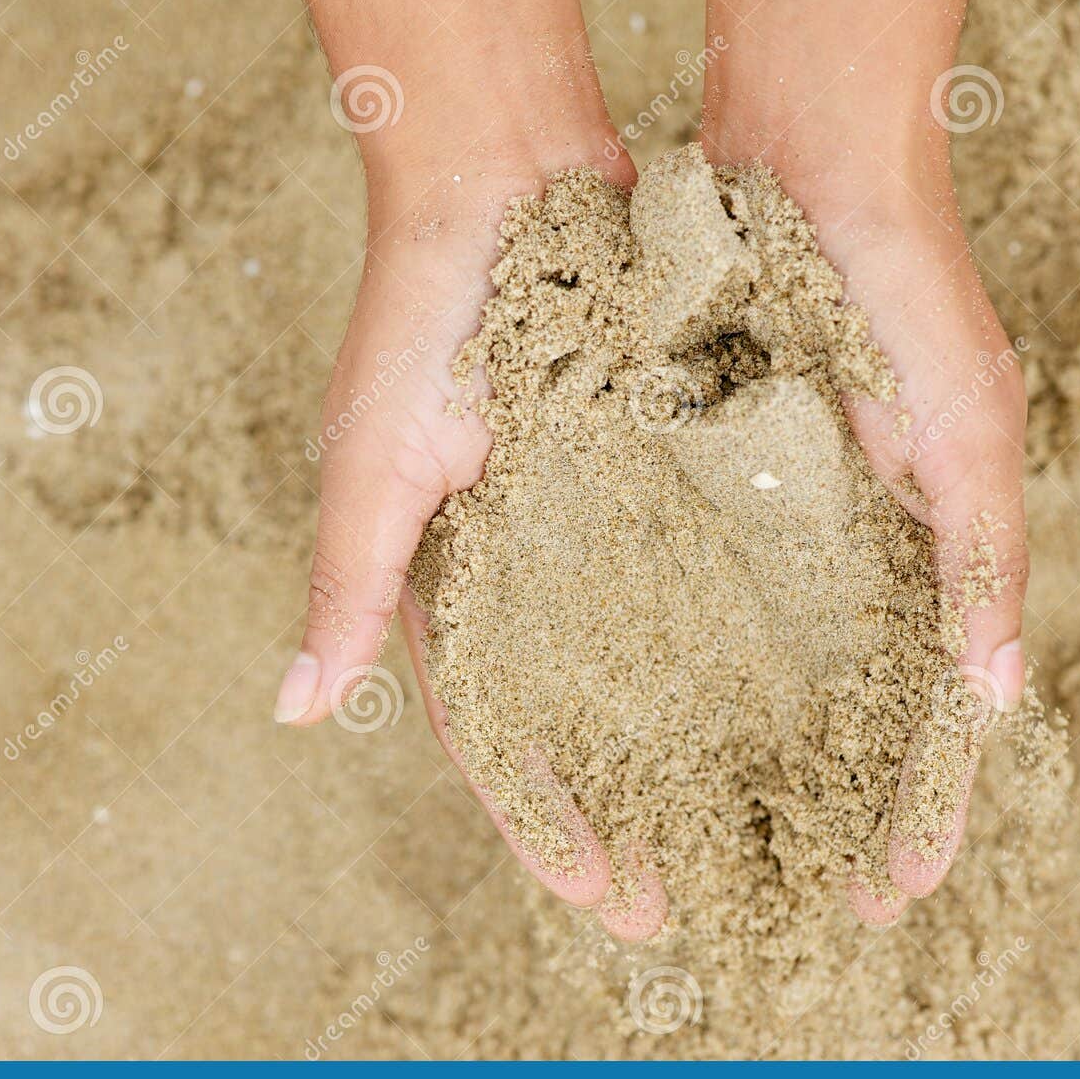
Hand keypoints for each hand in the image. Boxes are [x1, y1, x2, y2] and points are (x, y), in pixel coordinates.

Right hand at [284, 0, 662, 939]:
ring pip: (649, 657)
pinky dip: (731, 634)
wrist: (508, 181)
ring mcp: (594, 521)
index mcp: (450, 581)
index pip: (497, 733)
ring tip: (750, 819)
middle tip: (688, 896)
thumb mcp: (376, 462)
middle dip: (629, 809)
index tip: (601, 894)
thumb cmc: (421, 321)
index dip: (543, 819)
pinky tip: (784, 690)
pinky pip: (699, 568)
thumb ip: (347, 586)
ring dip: (690, 740)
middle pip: (583, 718)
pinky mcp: (655, 471)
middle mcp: (528, 566)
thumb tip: (294, 713)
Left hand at [703, 0, 1028, 922]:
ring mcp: (743, 518)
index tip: (888, 898)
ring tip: (662, 848)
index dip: (908, 808)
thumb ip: (984, 556)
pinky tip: (604, 725)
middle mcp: (818, 551)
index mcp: (906, 553)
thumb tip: (994, 702)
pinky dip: (634, 659)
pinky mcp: (669, 475)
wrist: (797, 161)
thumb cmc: (906, 288)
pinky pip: (646, 586)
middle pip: (803, 712)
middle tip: (743, 903)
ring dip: (693, 757)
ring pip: (718, 667)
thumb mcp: (968, 422)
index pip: (911, 715)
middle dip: (778, 810)